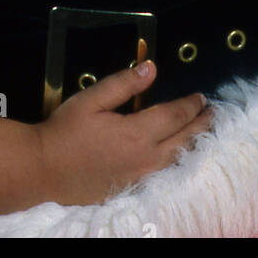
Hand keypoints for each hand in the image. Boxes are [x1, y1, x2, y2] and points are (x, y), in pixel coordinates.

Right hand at [36, 61, 212, 205]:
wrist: (44, 169)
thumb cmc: (66, 130)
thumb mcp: (91, 99)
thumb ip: (124, 84)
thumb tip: (152, 68)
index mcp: (136, 133)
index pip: (173, 117)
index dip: (189, 106)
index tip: (201, 97)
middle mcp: (145, 158)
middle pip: (183, 140)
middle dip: (200, 125)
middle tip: (213, 114)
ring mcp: (139, 177)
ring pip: (176, 160)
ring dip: (193, 144)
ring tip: (204, 133)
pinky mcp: (131, 188)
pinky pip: (163, 174)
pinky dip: (178, 161)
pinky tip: (178, 157)